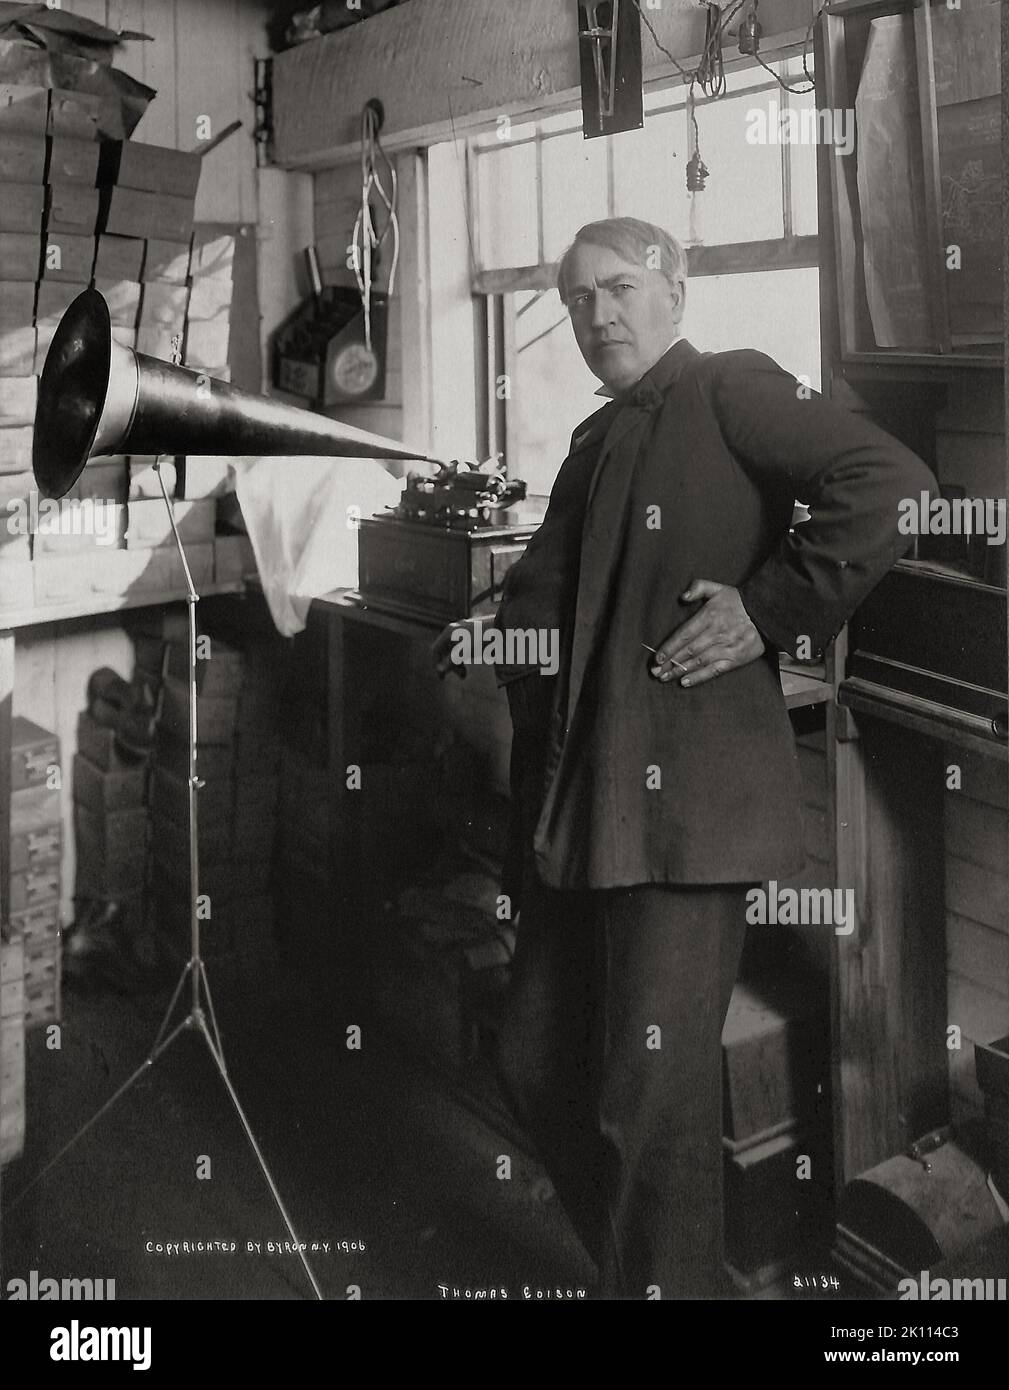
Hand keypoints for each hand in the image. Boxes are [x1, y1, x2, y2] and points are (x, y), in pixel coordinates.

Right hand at [432, 618, 479, 679]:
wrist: (503, 626)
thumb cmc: (483, 638)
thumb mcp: (466, 651)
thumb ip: (452, 661)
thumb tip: (440, 671)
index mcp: (449, 632)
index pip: (435, 650)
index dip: (436, 664)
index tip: (442, 677)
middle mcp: (454, 630)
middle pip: (445, 651)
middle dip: (451, 666)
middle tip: (462, 677)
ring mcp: (463, 631)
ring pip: (455, 651)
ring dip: (458, 664)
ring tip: (465, 674)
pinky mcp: (473, 634)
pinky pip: (463, 648)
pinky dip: (465, 657)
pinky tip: (474, 661)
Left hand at [650, 580, 764, 687]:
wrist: (767, 612)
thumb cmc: (738, 601)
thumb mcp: (718, 588)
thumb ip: (698, 587)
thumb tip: (682, 597)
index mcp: (709, 616)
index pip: (684, 634)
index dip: (669, 647)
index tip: (657, 658)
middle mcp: (717, 633)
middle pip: (688, 651)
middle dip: (670, 662)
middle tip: (655, 672)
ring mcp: (727, 647)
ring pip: (699, 662)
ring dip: (680, 671)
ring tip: (664, 678)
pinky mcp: (736, 658)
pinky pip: (715, 670)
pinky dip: (699, 677)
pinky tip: (685, 682)